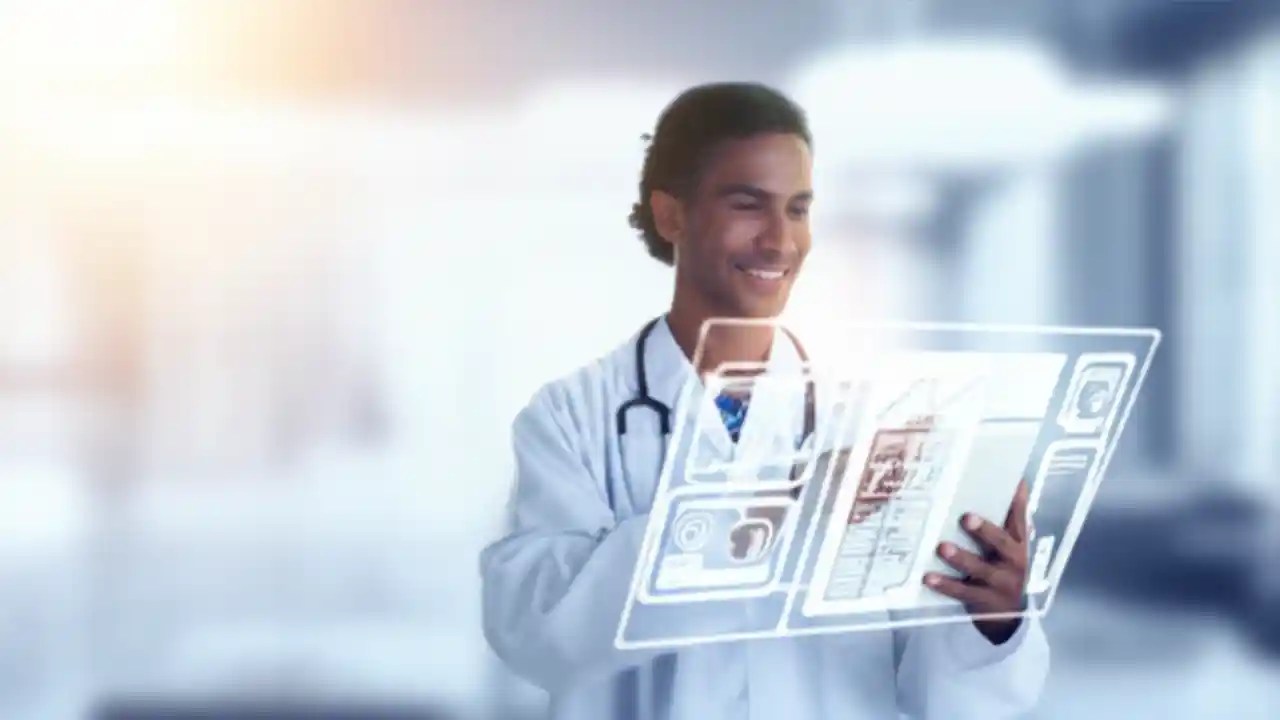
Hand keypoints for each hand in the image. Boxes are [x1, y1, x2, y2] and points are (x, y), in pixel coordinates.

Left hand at [923, 479, 1029, 644]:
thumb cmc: (1004, 566)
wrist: (1008, 614)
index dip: (1016, 502)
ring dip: (961, 558)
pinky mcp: (982, 600)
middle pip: (1001, 544)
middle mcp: (1013, 561)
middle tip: (966, 518)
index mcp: (1018, 543)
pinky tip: (928, 577)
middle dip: (985, 531)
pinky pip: (962, 592)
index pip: (1018, 520)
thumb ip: (1013, 515)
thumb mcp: (1013, 543)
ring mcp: (999, 582)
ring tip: (942, 547)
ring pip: (980, 569)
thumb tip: (1018, 481)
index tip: (1012, 482)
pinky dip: (945, 585)